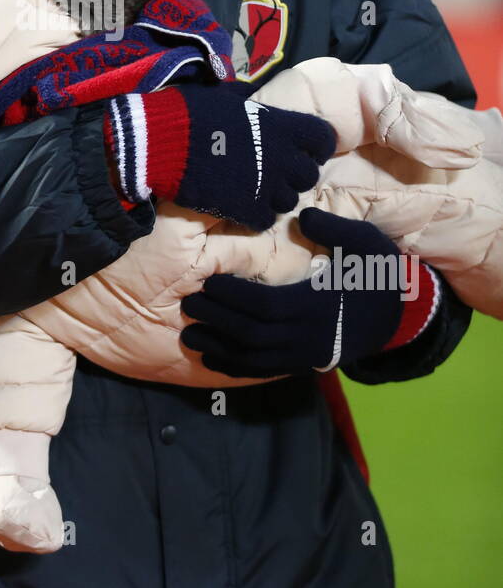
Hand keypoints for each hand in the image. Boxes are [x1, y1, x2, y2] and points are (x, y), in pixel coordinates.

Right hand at [104, 82, 335, 230]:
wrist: (162, 144)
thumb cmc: (192, 113)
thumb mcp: (228, 99)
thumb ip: (252, 106)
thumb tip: (255, 102)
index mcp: (282, 126)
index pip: (322, 138)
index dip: (316, 144)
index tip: (304, 147)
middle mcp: (282, 159)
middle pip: (309, 175)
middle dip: (296, 173)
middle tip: (276, 170)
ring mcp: (266, 188)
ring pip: (289, 201)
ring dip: (276, 196)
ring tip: (257, 190)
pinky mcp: (247, 211)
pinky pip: (265, 220)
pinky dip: (256, 215)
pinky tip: (241, 206)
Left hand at [180, 207, 420, 375]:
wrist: (400, 316)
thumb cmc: (378, 274)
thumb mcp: (365, 243)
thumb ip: (334, 229)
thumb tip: (303, 216)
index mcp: (316, 304)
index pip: (265, 306)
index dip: (233, 298)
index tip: (209, 283)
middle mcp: (307, 334)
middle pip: (252, 334)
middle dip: (217, 321)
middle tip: (188, 305)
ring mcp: (305, 354)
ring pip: (254, 358)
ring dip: (219, 349)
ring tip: (189, 336)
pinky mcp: (305, 363)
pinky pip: (265, 371)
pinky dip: (237, 368)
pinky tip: (213, 361)